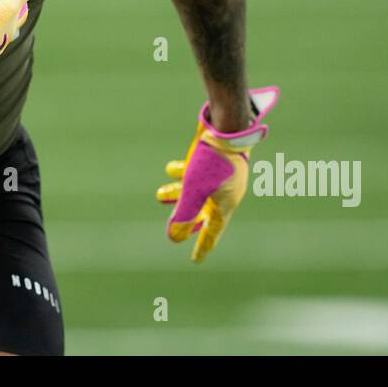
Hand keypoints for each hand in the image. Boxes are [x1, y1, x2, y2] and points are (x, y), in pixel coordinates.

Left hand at [156, 86, 277, 261]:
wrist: (227, 126)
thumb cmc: (213, 161)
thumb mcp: (195, 189)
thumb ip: (184, 213)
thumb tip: (173, 238)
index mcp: (225, 203)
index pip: (212, 232)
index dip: (202, 246)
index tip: (195, 260)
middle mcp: (224, 191)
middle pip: (204, 212)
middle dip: (188, 219)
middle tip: (177, 230)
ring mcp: (219, 175)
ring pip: (197, 190)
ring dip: (178, 193)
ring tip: (160, 194)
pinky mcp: (213, 159)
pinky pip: (196, 171)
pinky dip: (182, 173)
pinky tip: (171, 170)